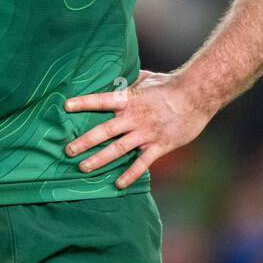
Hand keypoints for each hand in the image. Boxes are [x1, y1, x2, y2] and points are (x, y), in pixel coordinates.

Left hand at [62, 70, 212, 188]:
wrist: (197, 96)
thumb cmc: (170, 85)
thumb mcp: (146, 78)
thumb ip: (129, 81)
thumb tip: (114, 78)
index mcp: (130, 99)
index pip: (101, 100)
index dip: (83, 103)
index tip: (66, 106)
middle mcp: (134, 117)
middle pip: (104, 131)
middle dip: (84, 141)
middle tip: (67, 150)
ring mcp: (146, 133)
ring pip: (118, 149)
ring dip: (99, 159)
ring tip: (83, 167)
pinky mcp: (159, 145)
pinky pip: (142, 163)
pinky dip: (130, 174)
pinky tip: (118, 184)